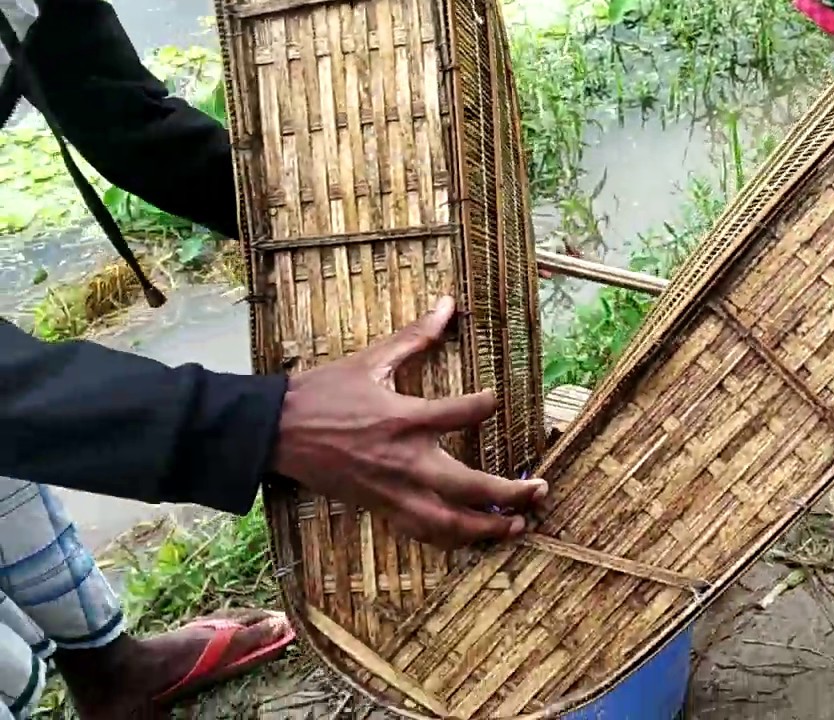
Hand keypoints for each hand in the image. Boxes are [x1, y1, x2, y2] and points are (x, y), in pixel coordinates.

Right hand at [270, 296, 546, 547]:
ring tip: (519, 525)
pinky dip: (453, 538)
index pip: (464, 412)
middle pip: (470, 485)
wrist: (274, 432)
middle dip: (511, 492)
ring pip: (451, 521)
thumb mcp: (370, 360)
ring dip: (489, 526)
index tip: (496, 400)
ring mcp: (393, 490)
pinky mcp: (381, 508)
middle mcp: (405, 460)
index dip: (486, 404)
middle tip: (540, 489)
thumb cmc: (323, 393)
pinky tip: (475, 536)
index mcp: (404, 417)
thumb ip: (415, 336)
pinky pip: (423, 532)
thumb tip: (448, 305)